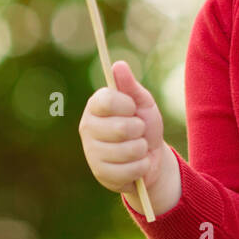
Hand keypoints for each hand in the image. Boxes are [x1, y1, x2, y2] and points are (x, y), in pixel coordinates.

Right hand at [79, 60, 169, 195]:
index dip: (127, 105)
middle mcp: (87, 127)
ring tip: (137, 147)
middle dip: (139, 129)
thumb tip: (119, 64)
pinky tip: (136, 164)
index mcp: (95, 105)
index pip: (108, 100)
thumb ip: (130, 86)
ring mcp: (91, 152)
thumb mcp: (142, 102)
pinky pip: (129, 170)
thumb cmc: (144, 124)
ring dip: (141, 149)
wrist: (150, 156)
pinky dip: (140, 166)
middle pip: (121, 128)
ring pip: (128, 150)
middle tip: (137, 130)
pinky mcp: (100, 173)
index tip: (132, 108)